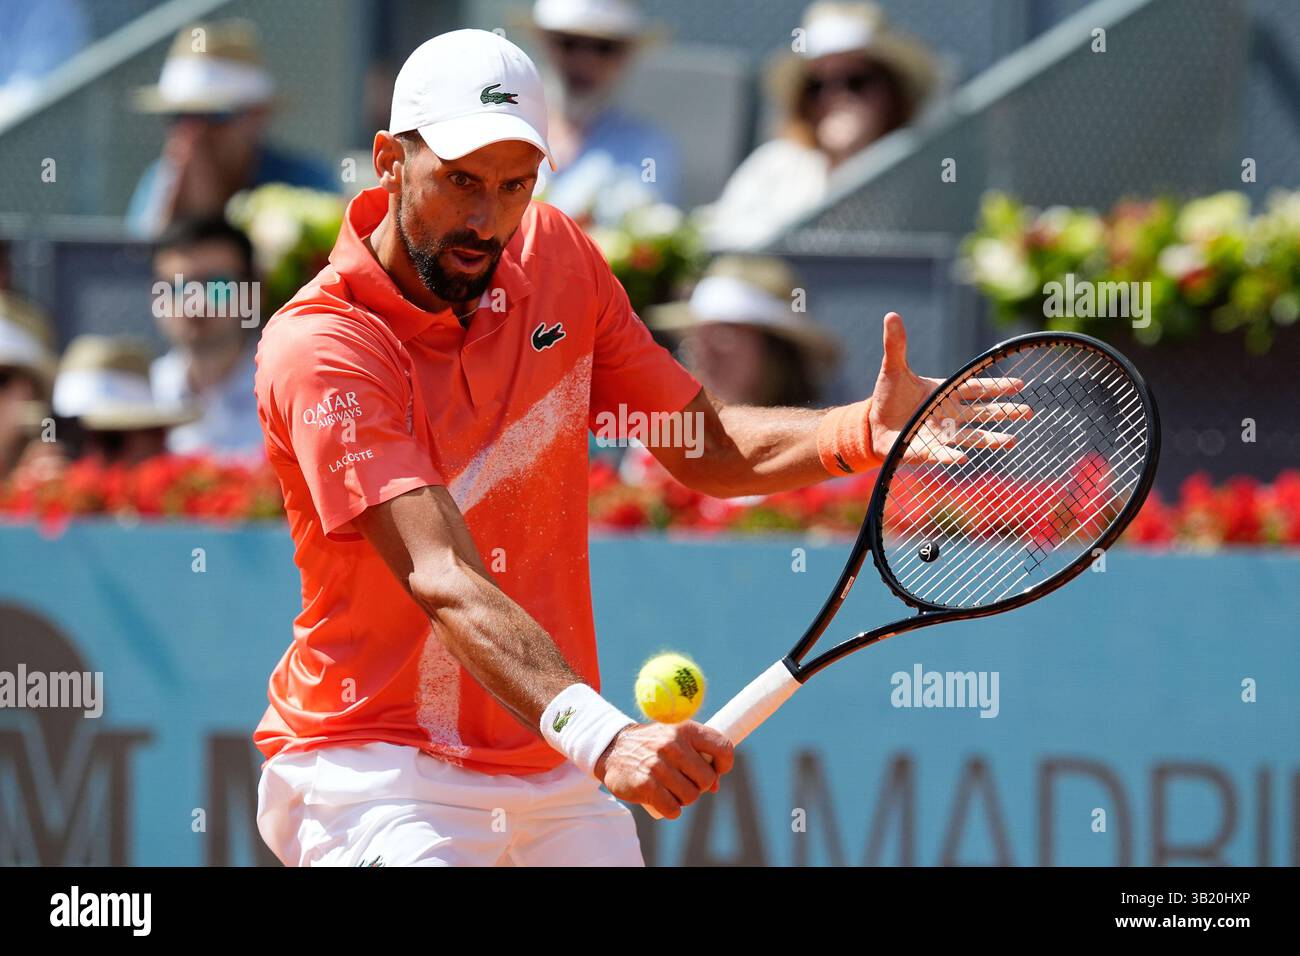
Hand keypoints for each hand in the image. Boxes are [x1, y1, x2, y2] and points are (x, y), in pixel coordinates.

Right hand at [595, 721, 734, 818]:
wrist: (613, 749)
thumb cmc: (653, 746)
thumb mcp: (676, 739)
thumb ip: (699, 757)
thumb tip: (716, 785)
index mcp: (685, 729)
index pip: (723, 748)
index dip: (724, 765)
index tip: (715, 771)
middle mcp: (672, 744)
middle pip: (707, 780)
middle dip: (699, 786)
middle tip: (684, 782)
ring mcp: (658, 765)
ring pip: (691, 797)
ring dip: (683, 799)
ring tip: (670, 788)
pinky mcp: (645, 785)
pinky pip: (673, 809)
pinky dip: (670, 810)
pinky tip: (661, 800)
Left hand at [869, 312, 1030, 463]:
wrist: (873, 425)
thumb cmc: (889, 397)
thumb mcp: (893, 369)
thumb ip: (896, 344)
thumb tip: (891, 314)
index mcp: (946, 393)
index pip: (977, 387)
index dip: (997, 386)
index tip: (1019, 385)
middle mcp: (950, 414)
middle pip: (983, 412)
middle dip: (1005, 412)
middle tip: (1028, 412)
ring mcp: (941, 433)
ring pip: (971, 436)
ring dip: (990, 439)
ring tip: (1011, 441)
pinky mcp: (926, 450)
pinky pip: (940, 453)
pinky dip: (949, 456)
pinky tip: (962, 458)